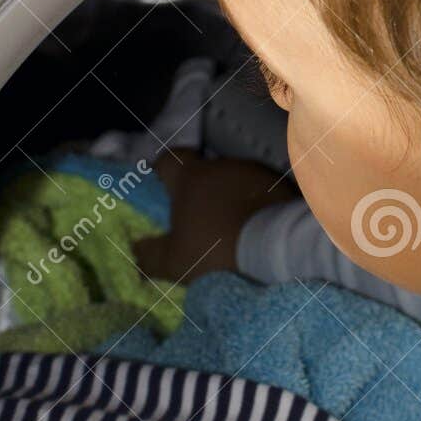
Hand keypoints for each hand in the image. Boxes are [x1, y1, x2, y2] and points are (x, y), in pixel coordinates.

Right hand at [135, 151, 295, 282]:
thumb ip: (150, 254)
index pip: (170, 159)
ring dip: (233, 198)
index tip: (164, 187)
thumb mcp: (175, 262)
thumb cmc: (217, 250)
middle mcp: (223, 166)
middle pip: (206, 171)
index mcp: (192, 177)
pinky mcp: (284, 186)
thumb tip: (137, 248)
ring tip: (236, 227)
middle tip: (201, 219)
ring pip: (237, 181)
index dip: (164, 171)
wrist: (279, 249)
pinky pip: (263, 193)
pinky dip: (258, 206)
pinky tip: (260, 228)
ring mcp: (257, 173)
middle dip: (202, 190)